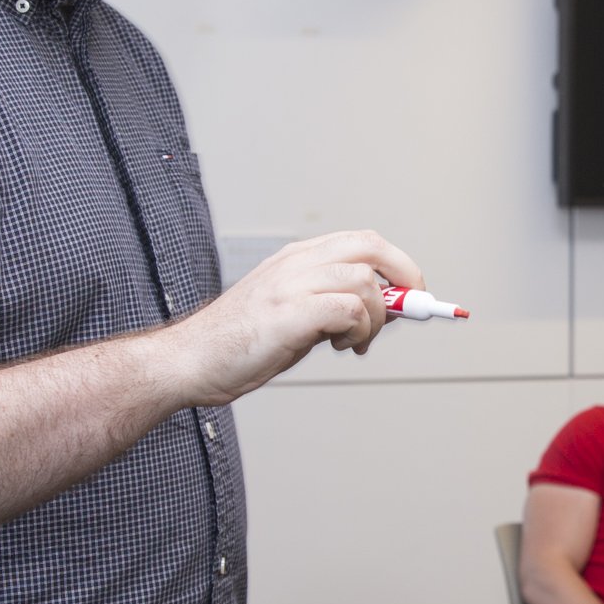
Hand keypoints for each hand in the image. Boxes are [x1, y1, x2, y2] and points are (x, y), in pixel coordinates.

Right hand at [176, 229, 424, 404]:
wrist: (190, 361)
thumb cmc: (239, 344)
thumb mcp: (296, 316)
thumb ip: (336, 307)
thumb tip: (388, 309)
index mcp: (297, 258)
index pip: (362, 242)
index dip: (397, 264)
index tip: (414, 293)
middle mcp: (296, 263)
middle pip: (371, 246)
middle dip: (405, 275)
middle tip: (410, 307)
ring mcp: (290, 285)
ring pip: (365, 280)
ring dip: (376, 317)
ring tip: (356, 343)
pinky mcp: (288, 314)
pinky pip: (348, 309)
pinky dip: (360, 330)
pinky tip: (343, 347)